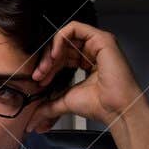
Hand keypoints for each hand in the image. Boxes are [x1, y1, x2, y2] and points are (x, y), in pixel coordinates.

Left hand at [27, 22, 148, 130]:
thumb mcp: (66, 101)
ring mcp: (98, 43)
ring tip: (45, 68)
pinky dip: (60, 39)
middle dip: (46, 61)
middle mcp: (93, 51)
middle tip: (38, 76)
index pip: (62, 57)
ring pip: (66, 37)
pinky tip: (54, 56)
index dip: (48, 66)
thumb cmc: (99, 105)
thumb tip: (33, 120)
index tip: (39, 80)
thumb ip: (48, 106)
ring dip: (51, 52)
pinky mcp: (101, 38)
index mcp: (88, 62)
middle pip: (62, 47)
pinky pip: (74, 28)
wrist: (115, 109)